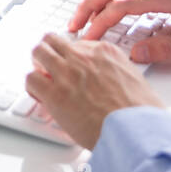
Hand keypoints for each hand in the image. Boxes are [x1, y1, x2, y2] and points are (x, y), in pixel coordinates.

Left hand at [25, 33, 162, 148]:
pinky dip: (33, 87)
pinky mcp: (55, 94)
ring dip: (38, 65)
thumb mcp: (135, 79)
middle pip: (53, 40)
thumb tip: (109, 79)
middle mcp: (83, 58)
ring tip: (42, 80)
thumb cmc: (140, 113)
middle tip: (49, 66)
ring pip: (38, 52)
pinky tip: (41, 97)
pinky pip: (31, 79)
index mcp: (105, 52)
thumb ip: (116, 72)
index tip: (70, 66)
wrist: (136, 131)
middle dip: (49, 52)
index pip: (77, 43)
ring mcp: (67, 73)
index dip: (71, 57)